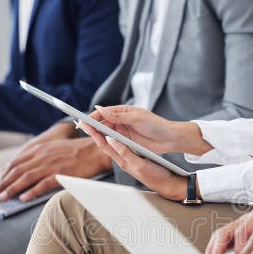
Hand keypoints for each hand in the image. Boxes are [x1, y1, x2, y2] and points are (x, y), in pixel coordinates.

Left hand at [0, 136, 110, 201]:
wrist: (94, 151)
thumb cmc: (75, 151)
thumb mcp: (53, 148)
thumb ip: (38, 156)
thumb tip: (25, 169)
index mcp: (38, 149)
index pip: (14, 163)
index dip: (2, 175)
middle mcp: (41, 156)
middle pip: (16, 170)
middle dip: (2, 183)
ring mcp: (50, 164)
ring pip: (26, 178)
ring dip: (12, 188)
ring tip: (3, 198)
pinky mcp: (60, 173)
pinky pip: (42, 184)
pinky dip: (31, 192)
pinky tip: (23, 199)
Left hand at [80, 122, 186, 200]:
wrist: (166, 184)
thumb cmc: (154, 175)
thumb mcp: (138, 163)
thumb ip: (124, 151)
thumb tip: (110, 138)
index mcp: (122, 160)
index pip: (104, 144)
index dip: (94, 133)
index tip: (85, 123)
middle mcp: (122, 159)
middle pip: (105, 143)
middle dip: (95, 131)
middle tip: (86, 120)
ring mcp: (128, 158)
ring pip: (112, 143)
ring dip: (104, 132)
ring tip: (97, 123)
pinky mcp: (134, 157)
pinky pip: (121, 144)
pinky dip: (115, 136)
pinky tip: (115, 132)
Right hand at [91, 105, 211, 155]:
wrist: (169, 138)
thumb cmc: (156, 125)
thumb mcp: (137, 118)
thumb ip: (118, 116)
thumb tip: (102, 110)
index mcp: (124, 111)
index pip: (104, 112)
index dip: (94, 116)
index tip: (86, 119)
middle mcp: (121, 120)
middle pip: (102, 122)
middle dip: (92, 125)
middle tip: (83, 128)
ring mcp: (123, 131)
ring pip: (106, 132)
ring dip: (97, 133)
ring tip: (88, 135)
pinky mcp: (126, 141)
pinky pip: (112, 140)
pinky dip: (105, 141)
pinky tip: (99, 143)